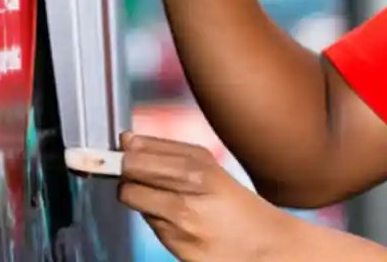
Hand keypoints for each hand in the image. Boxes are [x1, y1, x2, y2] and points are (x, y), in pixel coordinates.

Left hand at [118, 132, 295, 261]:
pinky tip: (177, 221)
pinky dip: (155, 219)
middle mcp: (190, 185)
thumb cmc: (233, 204)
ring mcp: (182, 216)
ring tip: (165, 200)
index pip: (139, 147)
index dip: (125, 152)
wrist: (264, 245)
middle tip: (136, 176)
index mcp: (198, 160)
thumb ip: (165, 153)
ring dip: (140, 199)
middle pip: (130, 170)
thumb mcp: (207, 168)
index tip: (122, 153)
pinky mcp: (177, 244)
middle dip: (126, 173)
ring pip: (133, 198)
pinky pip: (149, 223)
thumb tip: (126, 141)